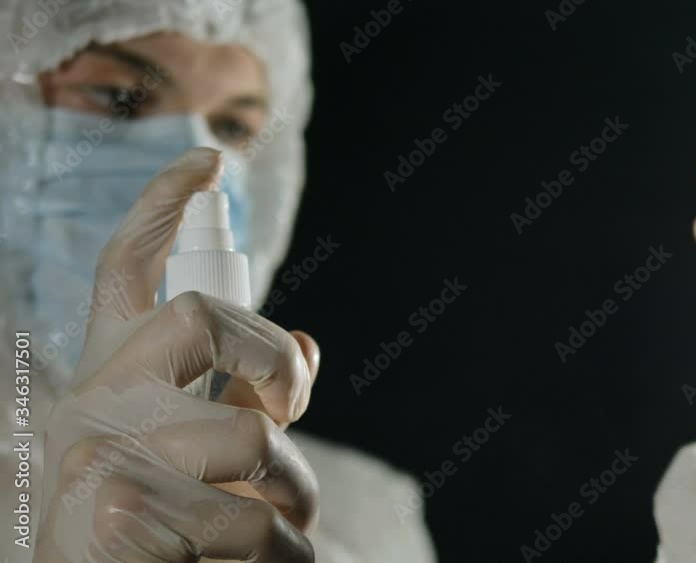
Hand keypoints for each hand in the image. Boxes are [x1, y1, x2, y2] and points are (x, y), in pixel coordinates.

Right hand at [36, 148, 319, 561]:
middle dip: (274, 362)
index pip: (125, 266)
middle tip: (291, 411)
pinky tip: (272, 560)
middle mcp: (95, 396)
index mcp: (114, 375)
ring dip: (294, 488)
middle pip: (201, 316)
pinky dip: (281, 549)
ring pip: (247, 433)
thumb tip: (307, 343)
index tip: (209, 161)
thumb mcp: (197, 450)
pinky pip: (246, 519)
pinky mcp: (116, 510)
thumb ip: (245, 393)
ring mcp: (97, 449)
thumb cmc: (164, 527)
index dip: (161, 205)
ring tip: (289, 524)